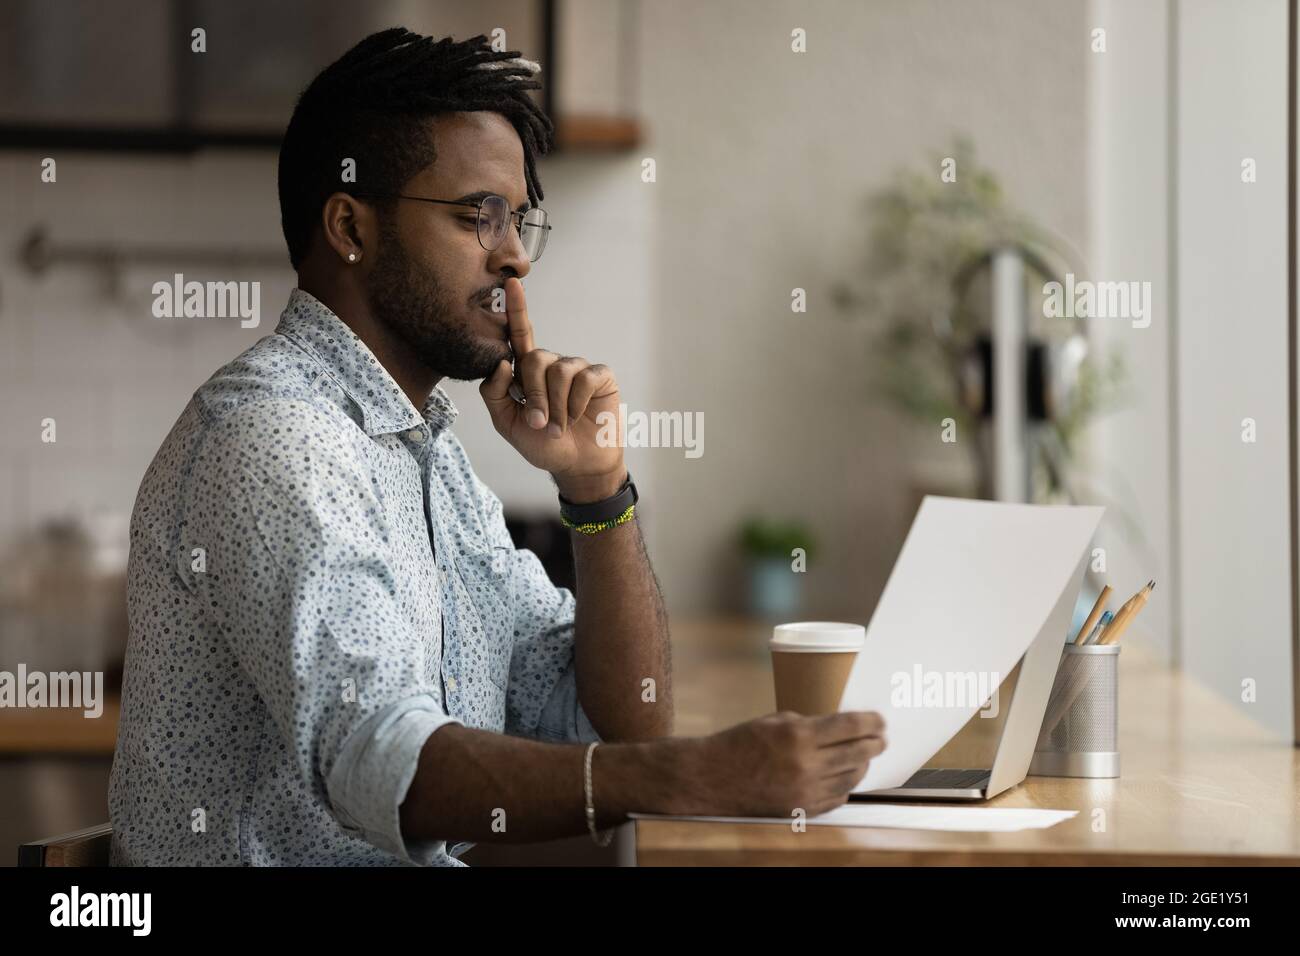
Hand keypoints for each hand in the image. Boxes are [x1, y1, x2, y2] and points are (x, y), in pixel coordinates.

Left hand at [479, 278, 625, 500]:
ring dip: (557, 406)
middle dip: (536, 395)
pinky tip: (580, 416)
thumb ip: (495, 394)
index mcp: (527, 373)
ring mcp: (577, 368)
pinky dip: (578, 402)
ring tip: (561, 426)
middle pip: (535, 358)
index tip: (511, 284)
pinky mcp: (600, 376)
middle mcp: (552, 365)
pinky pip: (585, 378)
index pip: (519, 336)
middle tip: (541, 424)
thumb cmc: (543, 445)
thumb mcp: (508, 424)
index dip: (516, 309)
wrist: (577, 465)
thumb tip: (502, 362)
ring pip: (560, 371)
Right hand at [661, 711, 887, 817]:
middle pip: (857, 753)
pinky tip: (846, 777)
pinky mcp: (802, 809)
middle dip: (874, 743)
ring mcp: (805, 791)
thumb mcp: (774, 721)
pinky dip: (845, 786)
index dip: (870, 722)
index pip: (848, 726)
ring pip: (850, 778)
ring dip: (862, 765)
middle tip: (881, 738)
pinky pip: (836, 798)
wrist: (712, 779)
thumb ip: (807, 724)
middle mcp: (805, 765)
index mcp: (797, 736)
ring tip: (865, 756)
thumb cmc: (739, 744)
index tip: (879, 720)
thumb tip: (838, 728)